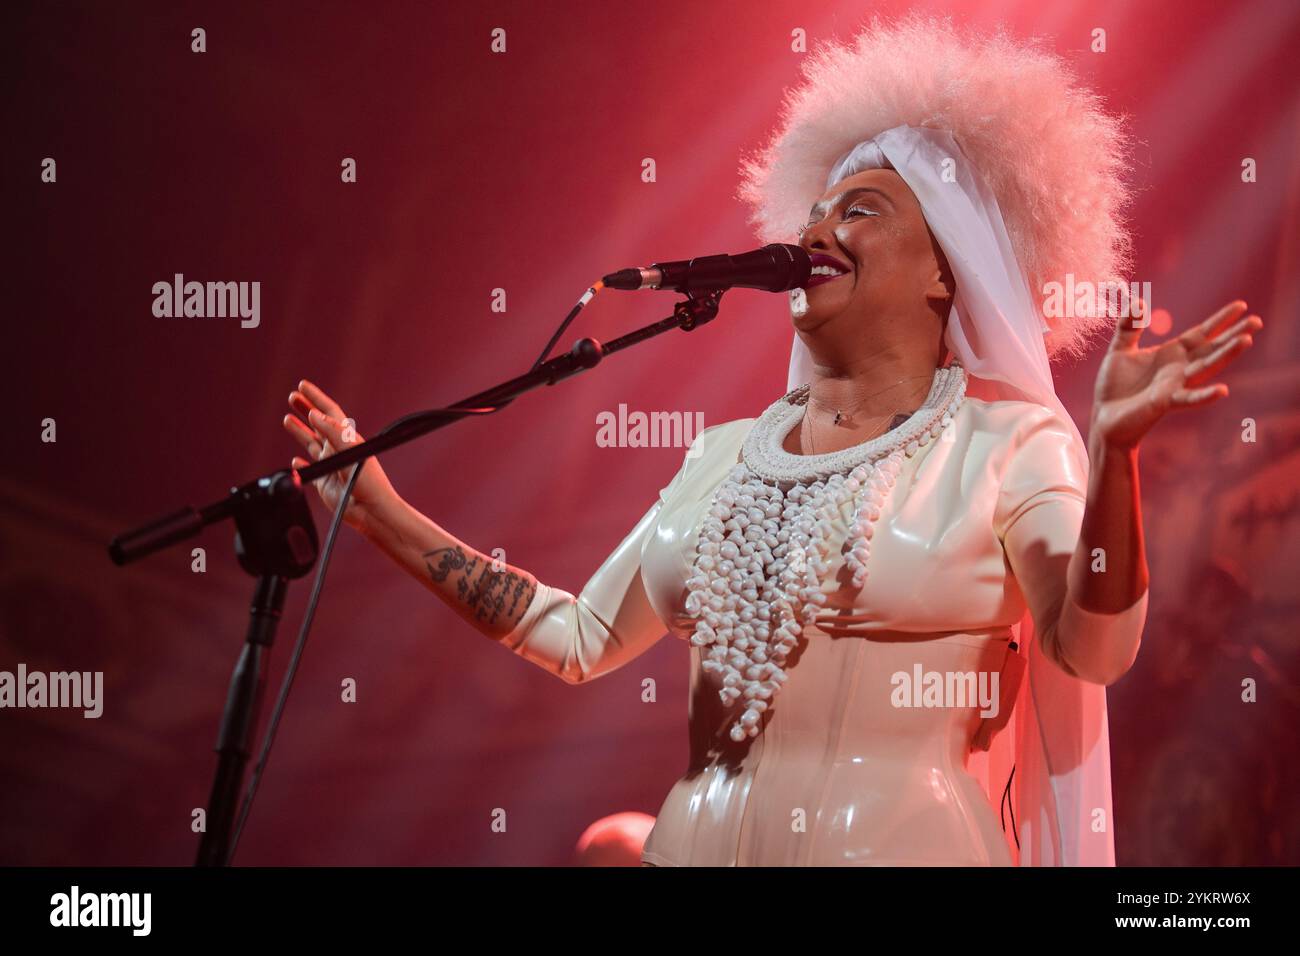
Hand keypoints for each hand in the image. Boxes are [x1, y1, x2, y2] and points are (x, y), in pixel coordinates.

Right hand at [282, 379, 400, 532]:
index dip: (316, 398)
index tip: (302, 385)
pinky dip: (301, 464)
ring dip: (299, 431)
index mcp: (347, 438)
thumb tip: (314, 414)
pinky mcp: (324, 483)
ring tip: (287, 419)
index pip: (328, 412)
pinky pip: (310, 470)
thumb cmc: (368, 482)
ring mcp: (330, 466)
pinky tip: (296, 459)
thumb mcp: (351, 452)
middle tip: (293, 397)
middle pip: (317, 424)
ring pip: (310, 444)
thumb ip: (332, 432)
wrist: (370, 511)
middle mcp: (337, 449)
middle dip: (306, 409)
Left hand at [1090, 299, 1262, 449]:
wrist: (1103, 417)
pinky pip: (1188, 398)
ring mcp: (1175, 386)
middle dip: (1233, 335)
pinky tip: (1222, 390)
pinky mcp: (1165, 402)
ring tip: (1246, 341)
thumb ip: (1128, 327)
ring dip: (1226, 356)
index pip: (1202, 334)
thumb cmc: (1114, 386)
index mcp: (1172, 354)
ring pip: (1205, 369)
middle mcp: (1179, 369)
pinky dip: (1205, 396)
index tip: (1241, 305)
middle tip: (1257, 321)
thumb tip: (1138, 301)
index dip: (1220, 320)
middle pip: (1212, 349)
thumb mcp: (1120, 350)